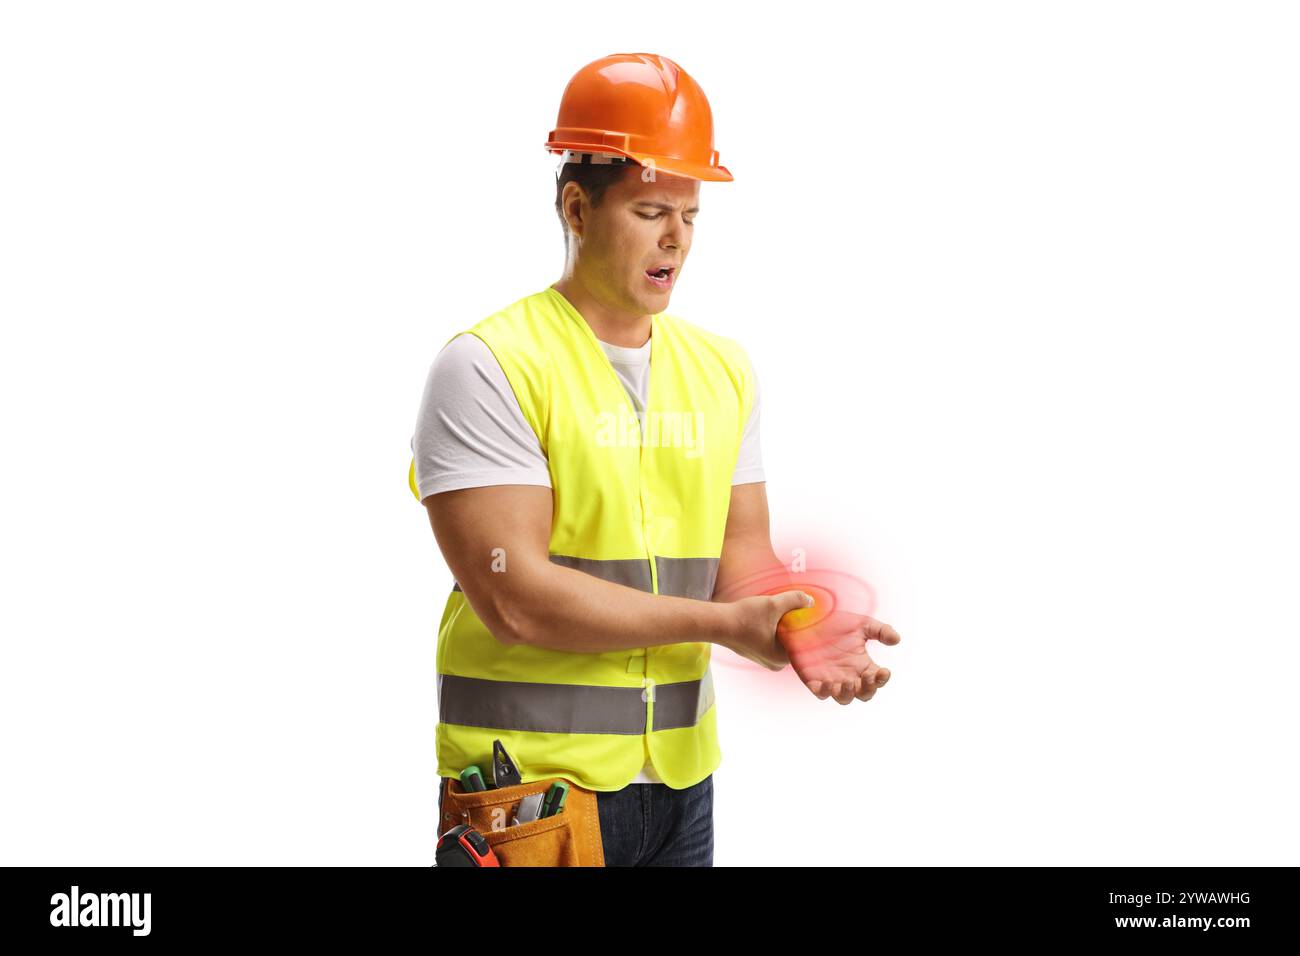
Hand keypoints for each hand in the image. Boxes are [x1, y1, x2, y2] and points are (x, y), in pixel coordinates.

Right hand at [722, 590, 813, 669]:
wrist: (717, 623)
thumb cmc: (744, 618)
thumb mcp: (773, 604)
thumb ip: (794, 600)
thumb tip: (811, 600)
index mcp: (782, 658)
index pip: (804, 644)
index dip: (808, 628)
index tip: (810, 615)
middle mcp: (774, 664)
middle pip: (793, 643)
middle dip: (796, 627)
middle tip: (799, 610)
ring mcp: (763, 660)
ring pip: (782, 641)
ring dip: (784, 628)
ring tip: (785, 612)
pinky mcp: (754, 652)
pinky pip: (772, 641)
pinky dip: (773, 630)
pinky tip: (771, 618)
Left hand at [780, 608, 900, 704]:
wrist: (808, 618)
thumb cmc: (835, 622)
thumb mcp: (861, 624)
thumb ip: (880, 630)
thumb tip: (897, 639)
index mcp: (863, 665)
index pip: (877, 679)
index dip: (882, 679)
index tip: (884, 671)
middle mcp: (849, 676)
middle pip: (863, 693)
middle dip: (867, 688)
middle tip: (868, 676)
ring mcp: (832, 680)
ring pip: (843, 698)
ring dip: (847, 693)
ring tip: (847, 682)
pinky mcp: (813, 679)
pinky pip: (820, 693)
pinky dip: (824, 691)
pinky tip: (828, 683)